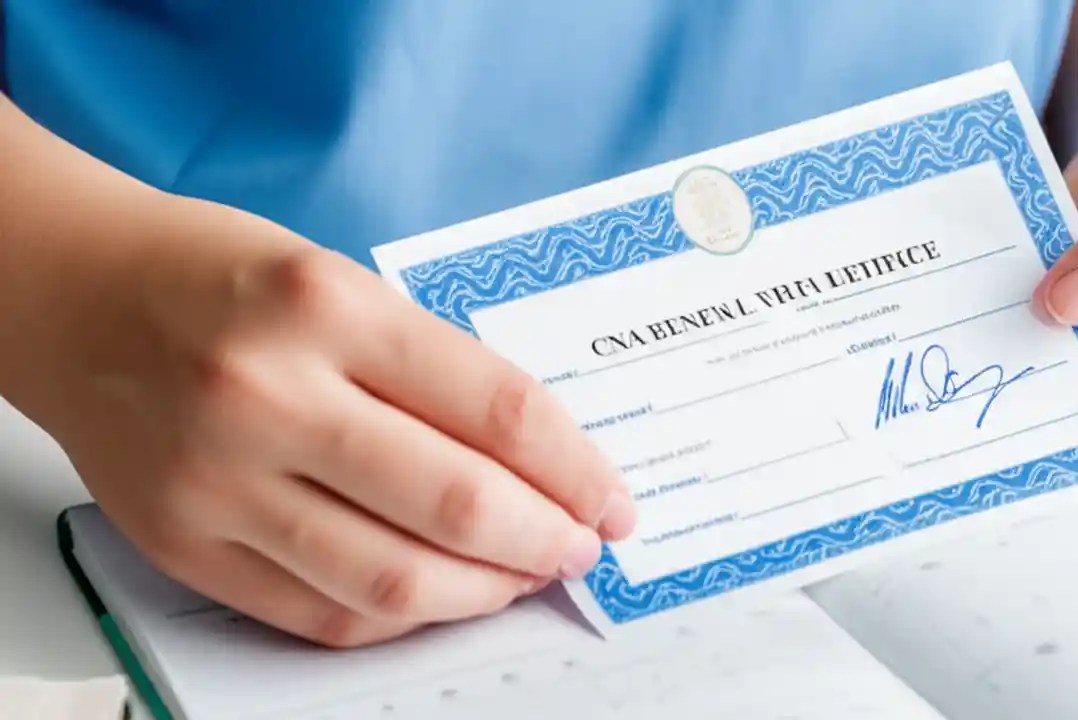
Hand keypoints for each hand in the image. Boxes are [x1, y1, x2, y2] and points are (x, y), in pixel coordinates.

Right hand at [16, 194, 635, 646]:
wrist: (78, 297)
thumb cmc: (222, 279)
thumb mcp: (343, 283)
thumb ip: (433, 371)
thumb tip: (540, 464)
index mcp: (328, 307)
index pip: (497, 409)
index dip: (577, 469)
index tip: (610, 499)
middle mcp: (269, 394)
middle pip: (455, 503)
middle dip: (545, 539)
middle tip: (579, 547)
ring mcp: (218, 478)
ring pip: (392, 576)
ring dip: (483, 591)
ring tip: (521, 576)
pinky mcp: (183, 542)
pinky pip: (320, 612)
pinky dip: (401, 612)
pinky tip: (439, 592)